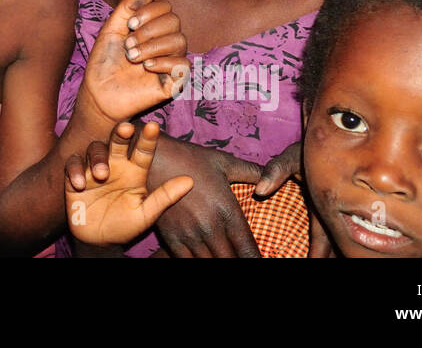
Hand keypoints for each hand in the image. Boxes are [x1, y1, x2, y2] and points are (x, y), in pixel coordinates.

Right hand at [65, 120, 193, 246]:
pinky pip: (72, 164)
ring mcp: (95, 168)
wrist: (99, 240)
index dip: (148, 139)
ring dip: (98, 158)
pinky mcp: (76, 176)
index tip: (155, 126)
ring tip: (101, 175)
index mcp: (135, 171)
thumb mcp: (146, 214)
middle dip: (121, 133)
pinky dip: (75, 170)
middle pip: (118, 141)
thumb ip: (165, 197)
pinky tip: (80, 184)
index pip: (143, 151)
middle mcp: (116, 165)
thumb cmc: (125, 225)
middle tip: (126, 128)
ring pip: (95, 149)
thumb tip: (190, 181)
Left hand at [79, 0, 188, 126]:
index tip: (131, 23)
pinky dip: (165, 62)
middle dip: (150, 29)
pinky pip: (183, 65)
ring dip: (153, 45)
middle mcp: (164, 42)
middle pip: (174, 21)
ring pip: (180, 41)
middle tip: (129, 44)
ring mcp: (170, 61)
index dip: (150, 11)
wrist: (98, 92)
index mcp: (152, 27)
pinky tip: (146, 66)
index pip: (165, 7)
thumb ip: (128, 7)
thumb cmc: (104, 61)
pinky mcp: (174, 82)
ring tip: (133, 56)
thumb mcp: (112, 28)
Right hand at [149, 136, 264, 256]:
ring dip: (217, 262)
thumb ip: (251, 172)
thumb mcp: (224, 162)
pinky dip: (197, 263)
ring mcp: (189, 235)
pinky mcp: (171, 238)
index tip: (258, 260)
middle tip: (239, 257)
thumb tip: (269, 181)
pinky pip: (187, 262)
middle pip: (230, 261)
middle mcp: (209, 228)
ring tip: (221, 256)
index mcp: (227, 211)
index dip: (255, 259)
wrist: (152, 158)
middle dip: (237, 261)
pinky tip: (202, 257)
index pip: (248, 249)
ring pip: (209, 264)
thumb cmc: (189, 158)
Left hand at [251, 141, 333, 256]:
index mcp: (324, 202)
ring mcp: (331, 214)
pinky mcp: (328, 213)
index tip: (310, 262)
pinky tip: (313, 254)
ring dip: (326, 253)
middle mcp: (330, 211)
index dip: (317, 254)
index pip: (323, 236)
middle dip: (322, 257)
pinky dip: (323, 247)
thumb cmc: (307, 151)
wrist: (325, 143)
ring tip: (311, 260)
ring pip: (332, 242)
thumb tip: (259, 190)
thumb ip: (276, 171)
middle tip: (307, 264)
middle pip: (330, 245)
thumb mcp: (292, 157)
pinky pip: (328, 235)